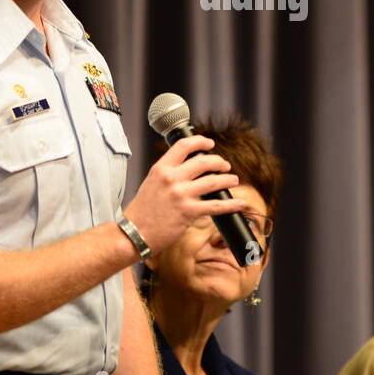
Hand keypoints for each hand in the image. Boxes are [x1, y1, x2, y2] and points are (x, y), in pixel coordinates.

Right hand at [123, 136, 243, 252]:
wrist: (134, 233)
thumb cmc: (142, 211)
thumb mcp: (151, 182)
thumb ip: (168, 173)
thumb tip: (188, 168)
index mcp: (161, 168)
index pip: (184, 146)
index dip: (200, 142)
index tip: (210, 144)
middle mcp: (171, 178)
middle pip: (204, 161)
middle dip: (219, 162)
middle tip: (225, 166)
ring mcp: (181, 195)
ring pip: (213, 181)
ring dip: (227, 180)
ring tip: (233, 180)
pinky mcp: (188, 212)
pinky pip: (216, 206)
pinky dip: (231, 205)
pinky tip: (239, 203)